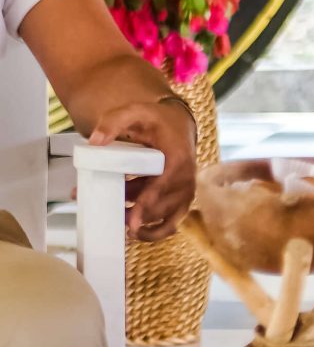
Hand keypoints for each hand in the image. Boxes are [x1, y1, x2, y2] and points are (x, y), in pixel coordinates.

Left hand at [89, 99, 196, 240]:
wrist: (176, 123)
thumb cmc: (156, 120)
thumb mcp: (134, 112)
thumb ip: (113, 121)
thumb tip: (95, 141)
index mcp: (178, 156)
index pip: (165, 184)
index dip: (149, 203)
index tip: (133, 220)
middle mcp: (186, 175)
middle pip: (164, 204)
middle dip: (139, 216)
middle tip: (114, 221)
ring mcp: (185, 187)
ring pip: (167, 214)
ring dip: (143, 222)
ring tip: (120, 225)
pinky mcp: (181, 196)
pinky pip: (174, 219)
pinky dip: (158, 230)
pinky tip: (138, 234)